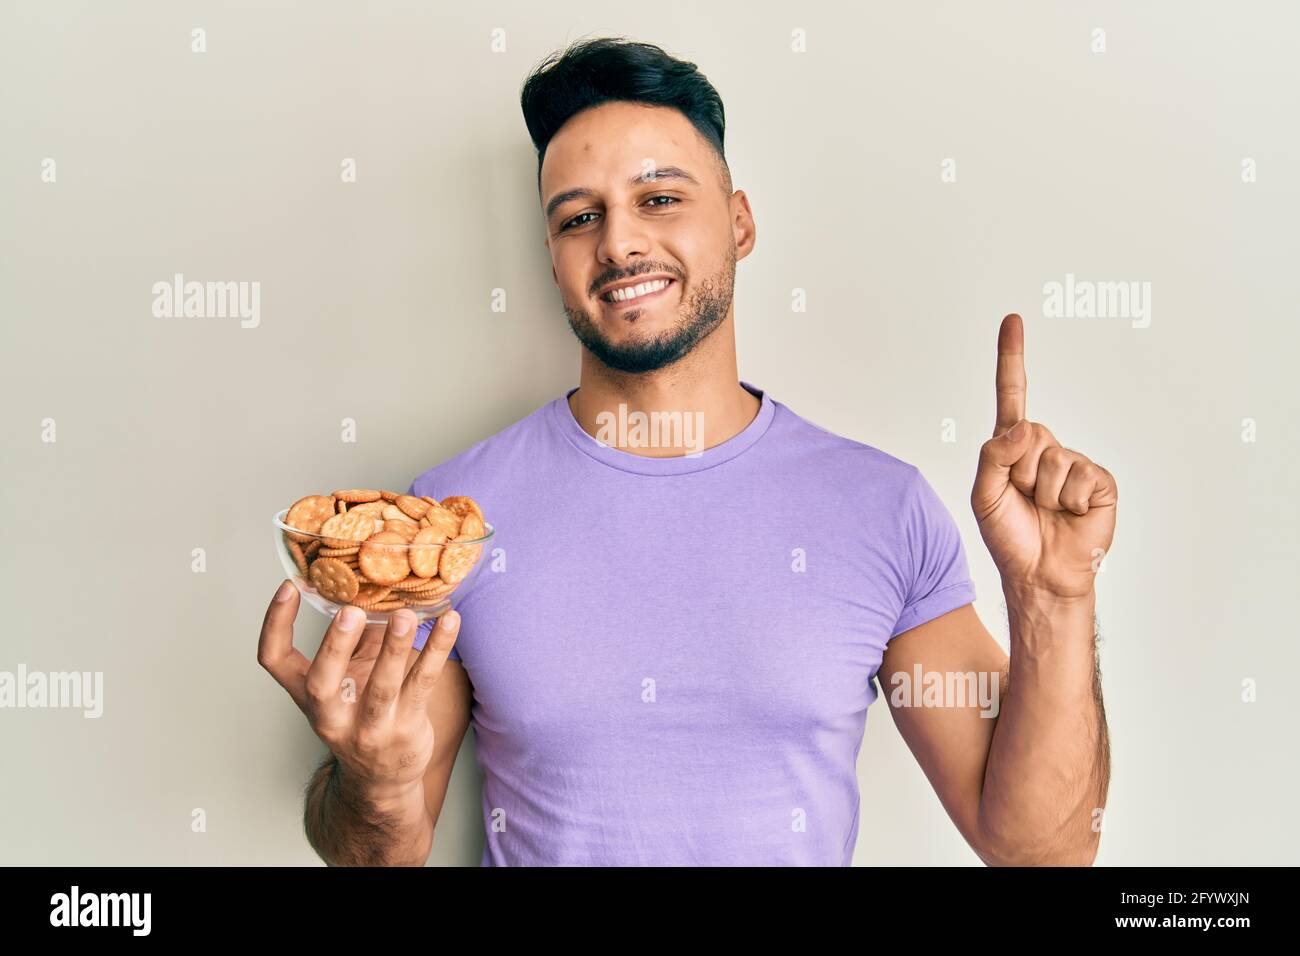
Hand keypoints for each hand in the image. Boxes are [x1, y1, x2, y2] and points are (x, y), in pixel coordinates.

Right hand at [257, 580, 461, 794]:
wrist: (380, 781)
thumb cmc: (362, 715)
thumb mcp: (348, 678)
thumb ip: (359, 636)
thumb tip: (375, 582)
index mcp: (308, 695)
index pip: (274, 659)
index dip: (275, 623)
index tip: (289, 585)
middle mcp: (330, 715)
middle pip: (321, 683)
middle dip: (335, 647)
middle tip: (350, 612)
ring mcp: (368, 727)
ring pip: (380, 688)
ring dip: (392, 649)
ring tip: (405, 615)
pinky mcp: (405, 729)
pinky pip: (422, 685)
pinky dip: (436, 651)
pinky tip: (450, 622)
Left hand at [970, 314, 1117, 600]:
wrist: (1040, 574)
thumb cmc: (1010, 536)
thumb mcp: (983, 495)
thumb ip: (992, 456)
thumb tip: (1024, 427)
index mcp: (1013, 447)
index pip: (1013, 395)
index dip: (1012, 357)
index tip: (1012, 320)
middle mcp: (1045, 449)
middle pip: (1029, 434)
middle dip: (1020, 472)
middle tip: (1025, 499)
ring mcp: (1073, 463)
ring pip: (1052, 459)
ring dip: (1043, 492)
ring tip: (1046, 511)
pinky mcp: (1098, 481)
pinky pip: (1078, 476)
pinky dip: (1068, 500)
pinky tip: (1070, 515)